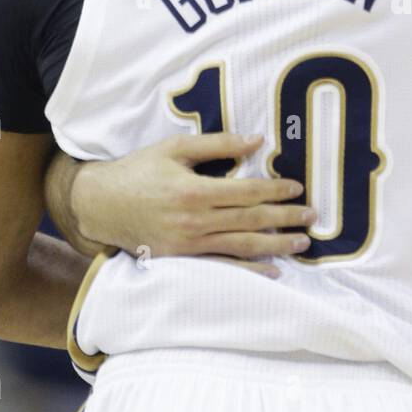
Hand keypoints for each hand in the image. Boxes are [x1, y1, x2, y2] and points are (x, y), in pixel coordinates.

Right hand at [71, 132, 315, 263]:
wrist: (99, 205)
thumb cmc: (139, 170)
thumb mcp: (175, 148)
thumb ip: (218, 144)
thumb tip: (257, 140)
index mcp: (194, 190)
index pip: (246, 192)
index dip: (276, 191)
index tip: (298, 188)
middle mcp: (193, 221)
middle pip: (249, 221)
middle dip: (285, 219)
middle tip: (311, 216)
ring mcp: (188, 245)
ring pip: (241, 246)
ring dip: (275, 246)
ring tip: (302, 244)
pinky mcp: (181, 260)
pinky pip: (221, 266)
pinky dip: (248, 270)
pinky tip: (271, 271)